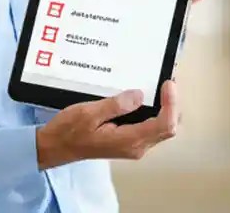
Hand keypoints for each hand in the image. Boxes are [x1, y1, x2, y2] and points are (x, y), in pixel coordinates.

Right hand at [35, 81, 180, 169]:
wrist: (56, 147)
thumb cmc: (70, 131)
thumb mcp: (89, 114)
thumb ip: (116, 105)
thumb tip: (139, 95)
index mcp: (128, 140)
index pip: (164, 124)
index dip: (171, 103)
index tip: (168, 83)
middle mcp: (136, 147)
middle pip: (168, 128)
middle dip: (172, 105)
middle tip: (167, 82)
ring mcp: (133, 146)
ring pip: (162, 129)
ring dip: (166, 109)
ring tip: (162, 88)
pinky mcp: (129, 142)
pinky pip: (151, 129)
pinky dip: (156, 113)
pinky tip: (150, 99)